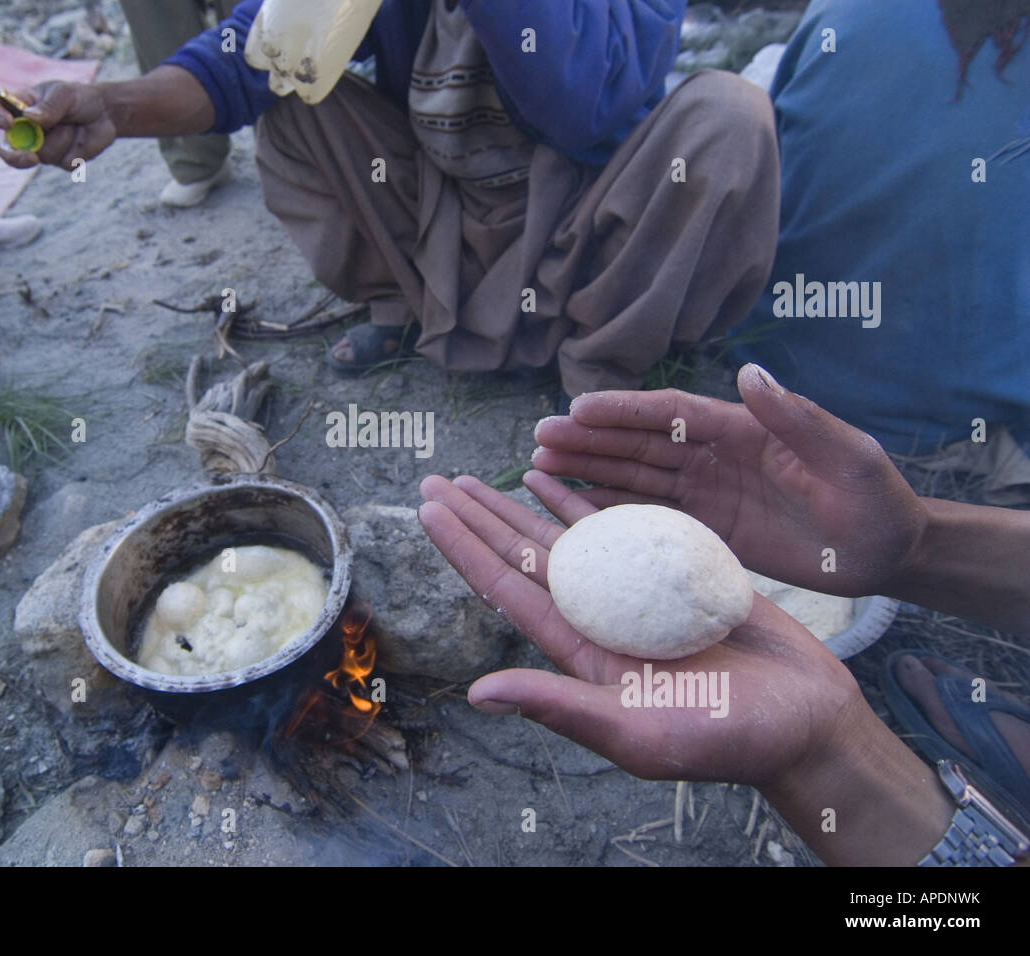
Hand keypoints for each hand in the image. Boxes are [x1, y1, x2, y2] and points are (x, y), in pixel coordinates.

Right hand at [0, 81, 115, 169]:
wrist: (104, 114)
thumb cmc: (78, 98)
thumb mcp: (65, 94)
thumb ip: (49, 106)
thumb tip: (30, 118)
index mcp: (18, 107)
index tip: (7, 123)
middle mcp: (24, 130)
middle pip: (6, 148)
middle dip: (15, 157)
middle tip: (31, 158)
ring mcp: (41, 148)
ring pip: (43, 155)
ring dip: (62, 139)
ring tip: (73, 125)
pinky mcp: (60, 161)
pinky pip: (64, 162)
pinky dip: (76, 149)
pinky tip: (81, 138)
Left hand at [417, 474, 867, 787]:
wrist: (807, 722)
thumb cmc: (728, 740)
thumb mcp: (637, 732)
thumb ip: (562, 707)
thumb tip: (479, 694)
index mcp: (580, 652)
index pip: (508, 589)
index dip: (465, 549)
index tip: (427, 510)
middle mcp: (597, 618)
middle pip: (524, 555)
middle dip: (479, 518)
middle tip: (436, 480)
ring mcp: (632, 596)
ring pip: (565, 539)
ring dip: (522, 506)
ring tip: (485, 472)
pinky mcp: (674, 576)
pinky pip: (621, 530)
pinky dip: (589, 503)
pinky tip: (562, 481)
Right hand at [530, 363, 927, 596]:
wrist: (889, 553)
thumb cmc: (876, 499)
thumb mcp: (846, 454)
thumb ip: (797, 417)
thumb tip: (750, 371)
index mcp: (743, 430)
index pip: (671, 415)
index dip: (623, 411)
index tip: (577, 409)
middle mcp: (715, 457)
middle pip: (640, 444)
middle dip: (589, 439)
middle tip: (539, 438)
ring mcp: (708, 494)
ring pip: (635, 477)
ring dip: (589, 471)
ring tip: (540, 468)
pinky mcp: (708, 530)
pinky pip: (650, 517)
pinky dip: (612, 512)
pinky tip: (575, 510)